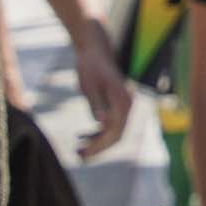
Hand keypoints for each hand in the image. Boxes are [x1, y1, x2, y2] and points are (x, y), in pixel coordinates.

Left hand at [68, 34, 136, 156]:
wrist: (94, 49)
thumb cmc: (89, 66)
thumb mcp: (88, 85)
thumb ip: (96, 104)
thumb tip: (101, 123)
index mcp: (122, 101)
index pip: (115, 132)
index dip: (99, 146)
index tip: (82, 153)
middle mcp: (127, 105)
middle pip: (116, 136)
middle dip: (98, 148)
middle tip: (78, 156)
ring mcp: (123, 106)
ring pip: (113, 132)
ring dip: (97, 143)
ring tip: (78, 149)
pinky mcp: (116, 105)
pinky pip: (110, 125)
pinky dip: (97, 133)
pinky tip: (82, 137)